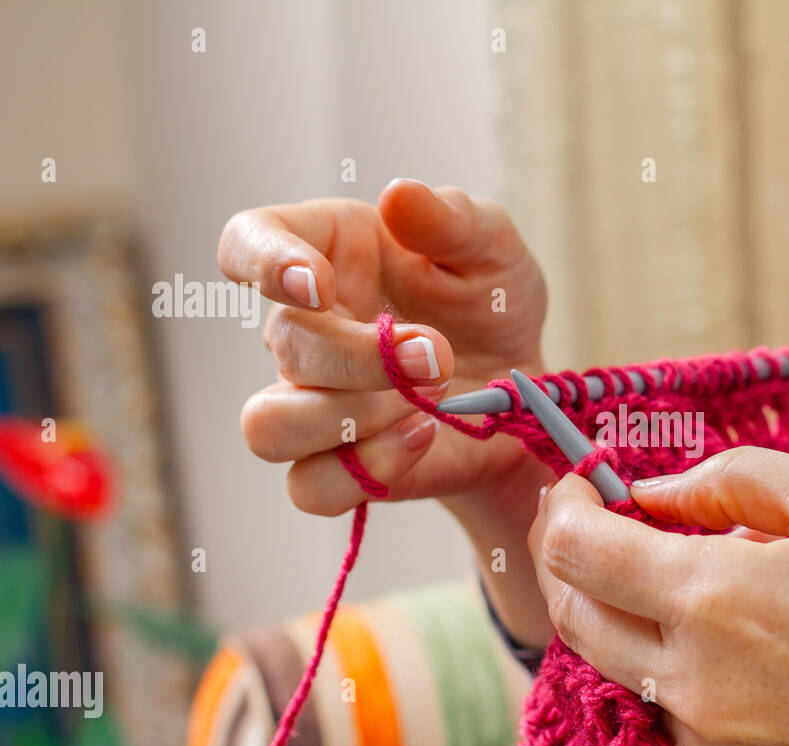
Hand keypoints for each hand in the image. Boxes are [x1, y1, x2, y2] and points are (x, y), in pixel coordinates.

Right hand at [220, 180, 552, 515]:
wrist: (523, 392)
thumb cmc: (490, 306)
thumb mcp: (493, 250)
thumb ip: (453, 220)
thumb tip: (399, 196)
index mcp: (326, 254)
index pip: (246, 243)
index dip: (262, 263)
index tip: (316, 283)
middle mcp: (305, 329)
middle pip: (283, 345)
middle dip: (361, 357)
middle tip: (436, 355)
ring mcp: (314, 402)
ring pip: (269, 426)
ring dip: (350, 418)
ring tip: (426, 401)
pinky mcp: (341, 465)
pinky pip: (310, 487)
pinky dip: (367, 470)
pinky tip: (423, 438)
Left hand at [526, 446, 788, 745]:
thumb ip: (733, 481)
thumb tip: (656, 492)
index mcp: (715, 595)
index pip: (576, 550)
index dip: (562, 506)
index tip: (580, 485)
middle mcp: (693, 678)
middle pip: (571, 615)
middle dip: (572, 560)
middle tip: (605, 523)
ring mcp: (708, 739)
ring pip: (619, 665)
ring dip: (629, 616)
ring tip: (701, 583)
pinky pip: (670, 710)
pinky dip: (678, 668)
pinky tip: (743, 646)